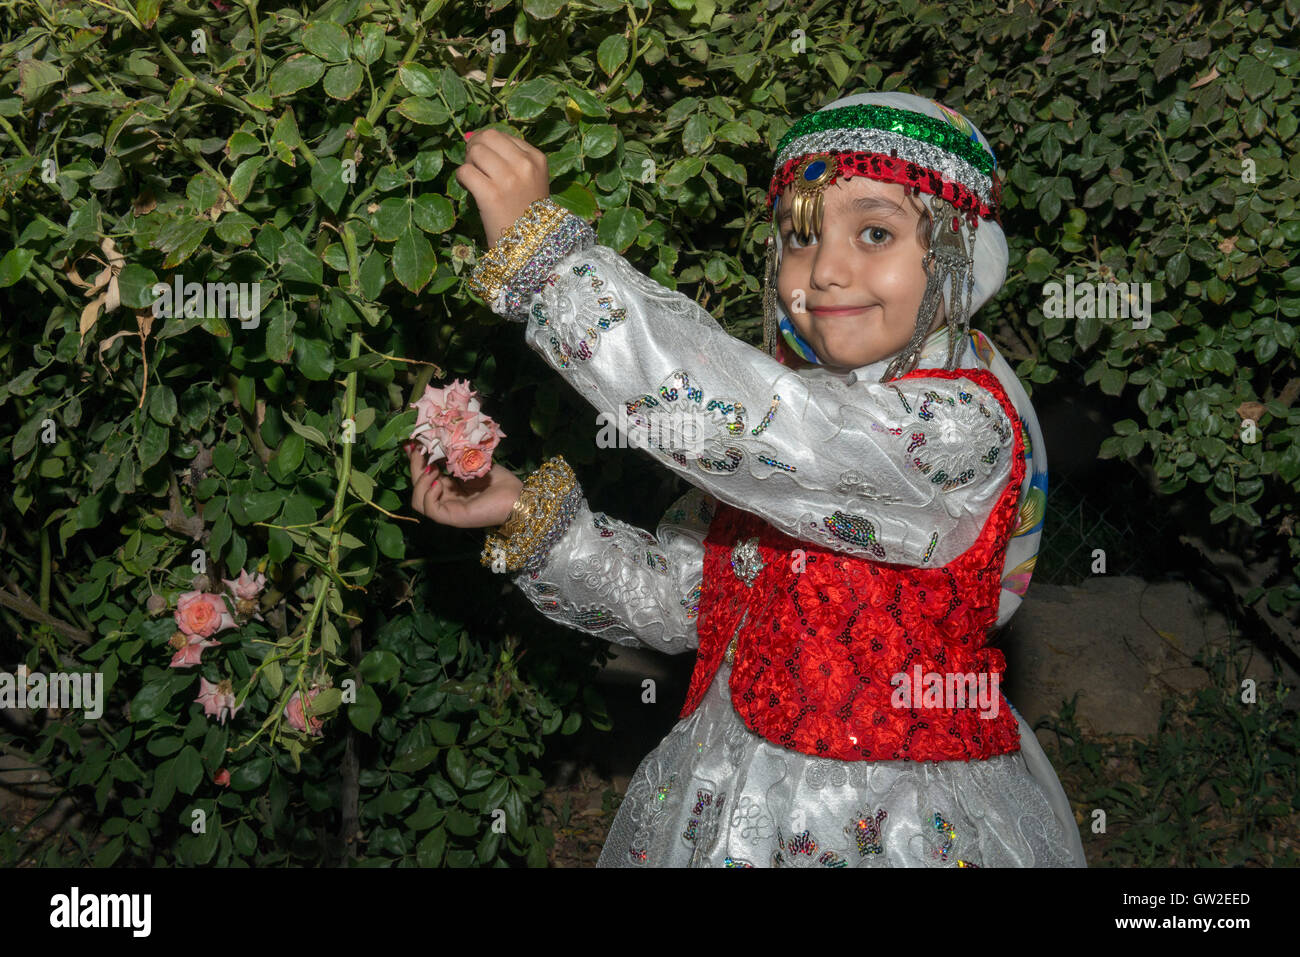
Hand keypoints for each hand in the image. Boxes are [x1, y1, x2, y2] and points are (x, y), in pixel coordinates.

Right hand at [407, 444, 523, 528]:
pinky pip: (429, 510)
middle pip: (417, 487)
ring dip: (420, 482)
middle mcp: (445, 499)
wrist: (515, 496)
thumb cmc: (498, 480)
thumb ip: (452, 454)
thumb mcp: (470, 461)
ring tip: (433, 470)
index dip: (416, 461)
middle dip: (415, 467)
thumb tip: (435, 439)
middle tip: (419, 450)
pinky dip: (429, 495)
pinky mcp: (453, 517)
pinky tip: (438, 484)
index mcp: (448, 487)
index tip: (412, 444)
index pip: (423, 476)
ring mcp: (448, 510)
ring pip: (418, 501)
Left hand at [454, 129, 550, 247]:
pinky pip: (465, 171)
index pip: (502, 135)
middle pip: (487, 137)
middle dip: (475, 148)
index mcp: (537, 159)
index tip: (487, 161)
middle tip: (475, 166)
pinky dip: (462, 178)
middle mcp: (525, 165)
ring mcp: (508, 179)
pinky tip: (469, 188)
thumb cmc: (528, 213)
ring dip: (469, 163)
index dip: (488, 145)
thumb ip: (507, 158)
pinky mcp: (491, 195)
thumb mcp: (530, 180)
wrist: (530, 246)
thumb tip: (470, 136)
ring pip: (475, 151)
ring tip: (474, 179)